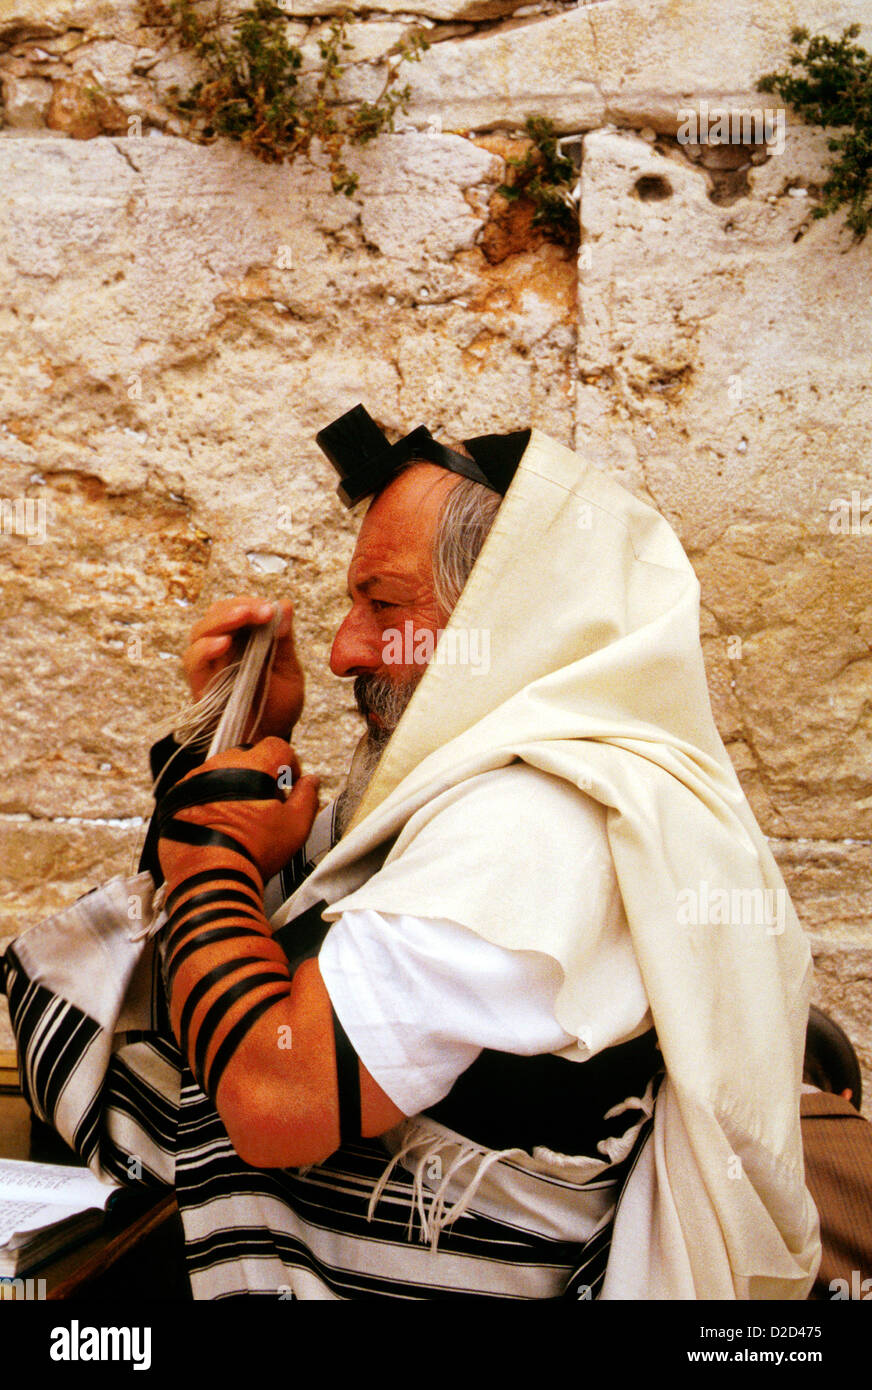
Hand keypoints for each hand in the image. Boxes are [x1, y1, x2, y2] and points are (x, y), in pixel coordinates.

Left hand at [157, 738, 319, 886]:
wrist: (209, 877)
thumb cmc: (253, 853)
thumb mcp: (294, 826)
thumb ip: (307, 797)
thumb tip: (311, 781)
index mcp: (252, 767)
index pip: (276, 746)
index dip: (289, 763)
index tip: (289, 784)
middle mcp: (220, 766)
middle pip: (248, 757)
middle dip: (261, 774)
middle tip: (267, 804)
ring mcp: (194, 780)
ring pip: (221, 771)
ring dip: (234, 786)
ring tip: (241, 816)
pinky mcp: (177, 797)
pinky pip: (199, 788)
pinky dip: (211, 798)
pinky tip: (219, 822)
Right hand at [182, 596, 304, 739]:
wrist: (268, 743)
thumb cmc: (278, 708)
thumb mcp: (289, 671)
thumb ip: (284, 640)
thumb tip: (284, 604)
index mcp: (246, 640)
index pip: (238, 609)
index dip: (251, 604)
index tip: (270, 608)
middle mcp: (223, 648)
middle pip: (216, 614)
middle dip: (238, 608)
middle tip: (260, 611)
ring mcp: (209, 665)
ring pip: (200, 630)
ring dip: (222, 620)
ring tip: (244, 617)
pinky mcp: (199, 683)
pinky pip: (192, 660)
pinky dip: (205, 648)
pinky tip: (222, 644)